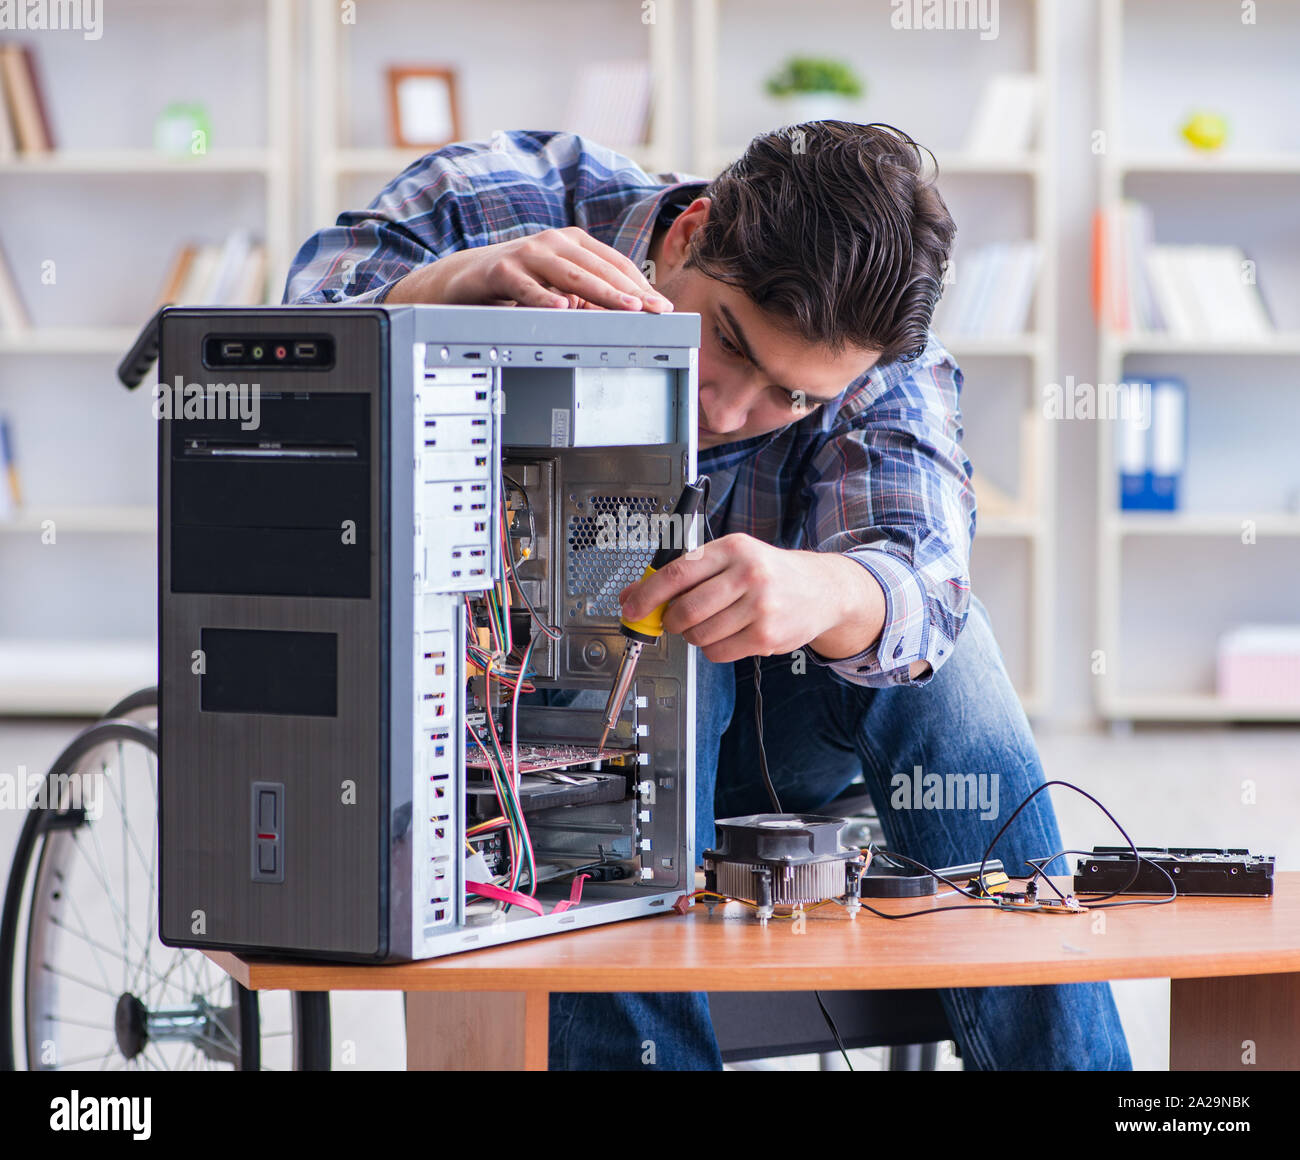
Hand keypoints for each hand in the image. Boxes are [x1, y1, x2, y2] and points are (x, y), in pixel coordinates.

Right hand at [387, 226, 672, 311]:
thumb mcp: (556, 284)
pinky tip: (562, 310)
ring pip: (571, 275)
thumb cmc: (516, 281)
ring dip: (602, 292)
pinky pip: (527, 287)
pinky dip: (544, 299)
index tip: (662, 308)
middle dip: (630, 291)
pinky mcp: (501, 270)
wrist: (462, 277)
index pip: (614, 263)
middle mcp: (553, 242)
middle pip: (598, 268)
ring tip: (627, 308)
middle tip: (654, 311)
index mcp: (572, 243)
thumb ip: (586, 294)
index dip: (640, 285)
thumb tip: (627, 314)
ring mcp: (527, 253)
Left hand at [617, 534, 886, 664]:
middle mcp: (748, 574)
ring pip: (699, 635)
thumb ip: (683, 573)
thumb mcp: (730, 558)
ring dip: (694, 636)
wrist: (822, 590)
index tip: (632, 607)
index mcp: (732, 548)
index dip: (647, 595)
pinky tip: (727, 634)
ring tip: (709, 624)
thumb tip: (634, 594)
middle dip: (671, 621)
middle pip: (685, 609)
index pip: (676, 573)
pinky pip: (717, 652)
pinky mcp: (767, 636)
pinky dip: (712, 649)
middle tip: (674, 620)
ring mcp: (760, 607)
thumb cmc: (770, 572)